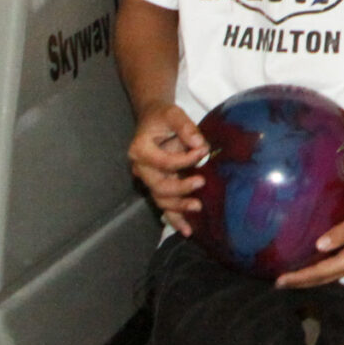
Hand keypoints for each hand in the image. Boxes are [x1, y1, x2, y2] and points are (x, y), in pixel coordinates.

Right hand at [128, 102, 208, 228]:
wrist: (154, 120)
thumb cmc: (163, 117)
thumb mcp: (173, 114)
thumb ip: (186, 127)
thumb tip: (199, 144)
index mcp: (140, 151)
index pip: (163, 162)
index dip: (184, 160)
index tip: (203, 151)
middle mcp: (141, 169)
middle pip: (158, 186)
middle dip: (180, 188)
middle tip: (201, 182)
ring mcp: (148, 180)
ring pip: (160, 199)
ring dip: (178, 207)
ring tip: (197, 208)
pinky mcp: (158, 186)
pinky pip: (165, 205)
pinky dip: (175, 218)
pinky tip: (187, 230)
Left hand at [275, 183, 343, 288]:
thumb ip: (341, 232)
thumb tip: (319, 245)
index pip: (320, 273)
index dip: (299, 277)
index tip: (279, 281)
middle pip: (324, 278)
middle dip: (303, 282)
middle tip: (280, 283)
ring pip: (331, 273)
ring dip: (312, 276)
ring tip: (294, 276)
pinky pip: (337, 265)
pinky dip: (323, 267)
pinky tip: (317, 259)